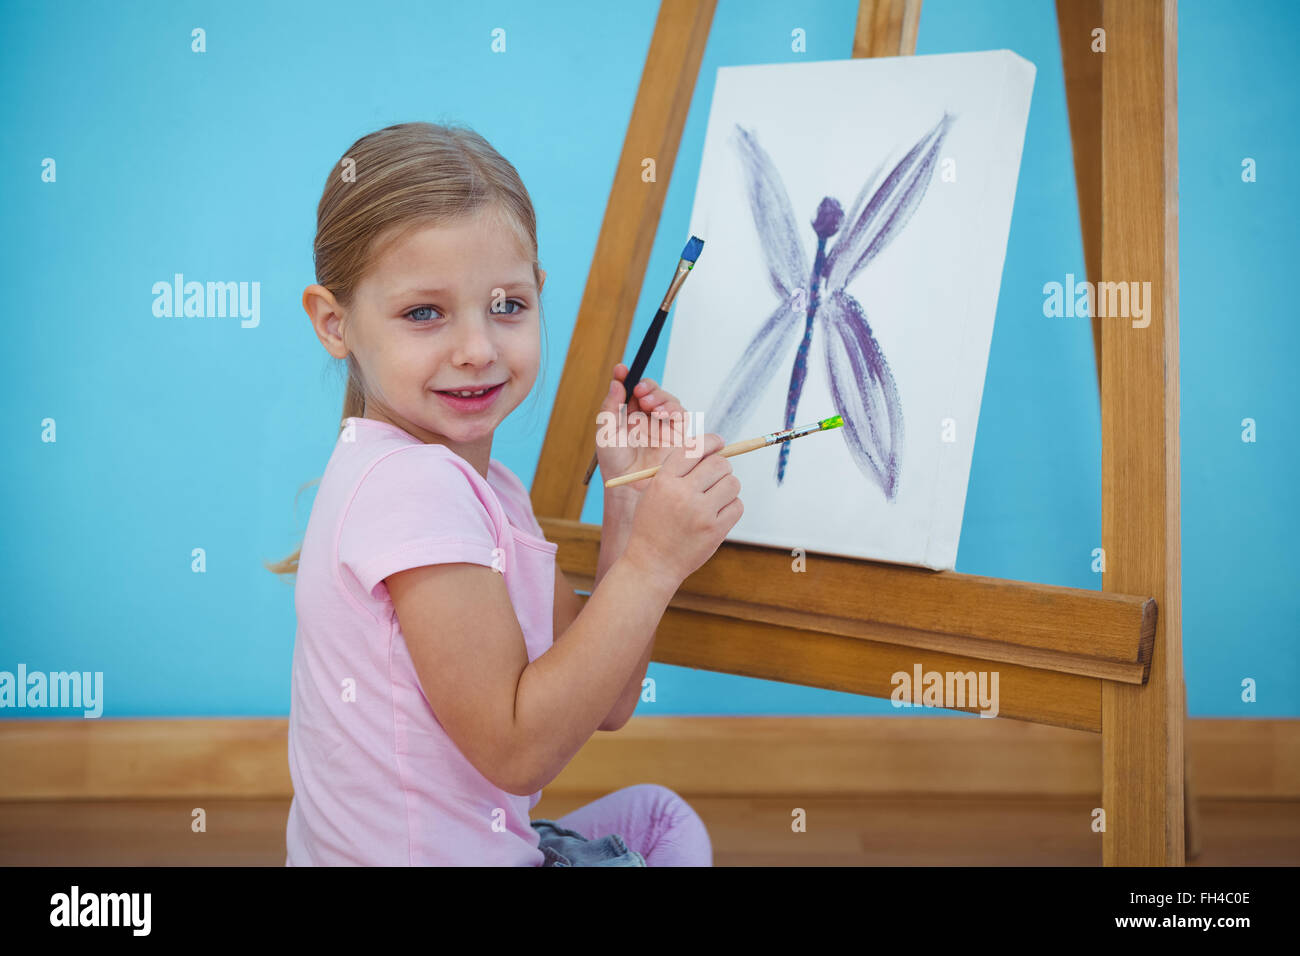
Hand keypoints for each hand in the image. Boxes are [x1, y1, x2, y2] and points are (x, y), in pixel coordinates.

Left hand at [595, 362, 693, 493]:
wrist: (630, 486)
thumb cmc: (614, 463)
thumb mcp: (606, 431)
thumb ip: (611, 405)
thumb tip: (617, 381)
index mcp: (628, 415)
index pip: (630, 389)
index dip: (627, 377)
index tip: (621, 369)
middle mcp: (646, 418)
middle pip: (652, 391)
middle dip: (647, 386)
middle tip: (640, 392)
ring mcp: (662, 426)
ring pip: (668, 400)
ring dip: (660, 397)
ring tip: (650, 406)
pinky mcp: (677, 435)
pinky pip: (680, 415)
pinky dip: (674, 409)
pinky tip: (663, 414)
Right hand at [620, 432, 743, 591]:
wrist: (652, 563)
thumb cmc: (652, 525)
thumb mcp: (653, 492)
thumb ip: (677, 471)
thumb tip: (712, 450)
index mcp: (664, 480)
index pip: (694, 448)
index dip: (711, 442)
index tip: (719, 443)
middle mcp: (682, 494)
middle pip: (719, 463)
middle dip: (722, 466)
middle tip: (717, 475)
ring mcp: (701, 513)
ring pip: (733, 483)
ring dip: (728, 487)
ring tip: (715, 497)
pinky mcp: (715, 530)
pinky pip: (737, 505)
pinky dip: (731, 506)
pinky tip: (718, 513)